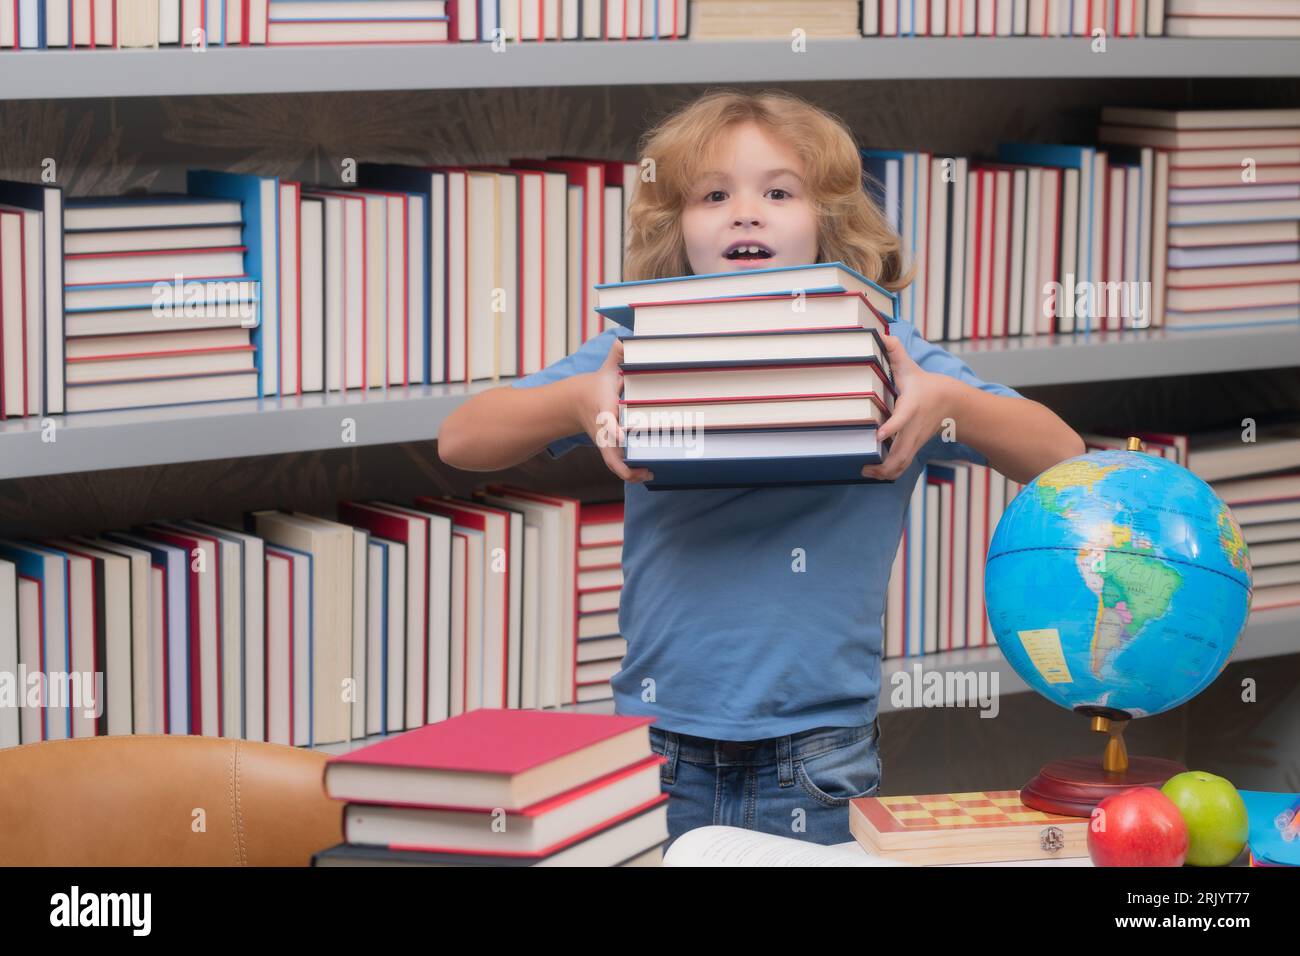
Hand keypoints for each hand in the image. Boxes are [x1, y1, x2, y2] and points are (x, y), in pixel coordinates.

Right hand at [574, 337, 653, 482]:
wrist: (574, 403)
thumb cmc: (597, 386)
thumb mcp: (606, 369)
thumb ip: (619, 354)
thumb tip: (626, 338)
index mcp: (604, 410)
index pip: (607, 423)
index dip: (613, 430)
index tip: (622, 437)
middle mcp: (604, 430)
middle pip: (611, 451)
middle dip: (627, 460)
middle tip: (649, 465)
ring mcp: (605, 442)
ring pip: (614, 464)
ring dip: (630, 472)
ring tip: (651, 471)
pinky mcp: (608, 449)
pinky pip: (617, 466)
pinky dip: (630, 472)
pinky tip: (648, 471)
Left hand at [861, 331, 954, 480]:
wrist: (954, 403)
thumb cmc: (926, 384)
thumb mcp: (910, 366)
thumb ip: (895, 351)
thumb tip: (880, 333)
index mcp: (911, 406)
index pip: (902, 419)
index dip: (892, 427)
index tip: (879, 434)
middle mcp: (913, 428)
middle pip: (901, 453)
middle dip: (883, 464)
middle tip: (863, 465)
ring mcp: (915, 441)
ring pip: (902, 464)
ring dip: (884, 473)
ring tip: (866, 472)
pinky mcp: (915, 448)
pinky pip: (903, 465)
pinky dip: (890, 473)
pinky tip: (875, 472)